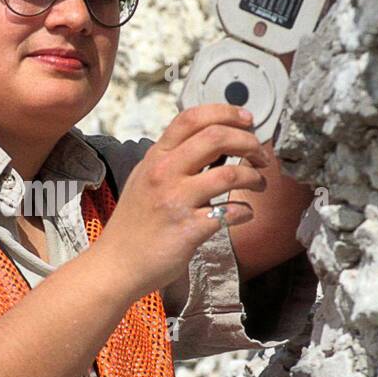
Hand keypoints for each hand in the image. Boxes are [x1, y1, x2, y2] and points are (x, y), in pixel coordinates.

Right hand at [94, 104, 268, 302]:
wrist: (117, 263)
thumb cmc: (134, 225)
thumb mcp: (145, 180)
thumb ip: (173, 160)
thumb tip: (212, 146)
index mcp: (156, 157)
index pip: (192, 118)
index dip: (226, 113)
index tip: (246, 119)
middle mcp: (164, 174)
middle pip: (216, 137)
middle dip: (249, 142)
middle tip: (260, 155)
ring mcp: (176, 201)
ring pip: (229, 174)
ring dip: (254, 177)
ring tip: (258, 184)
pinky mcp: (188, 229)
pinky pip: (229, 212)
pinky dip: (244, 211)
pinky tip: (243, 214)